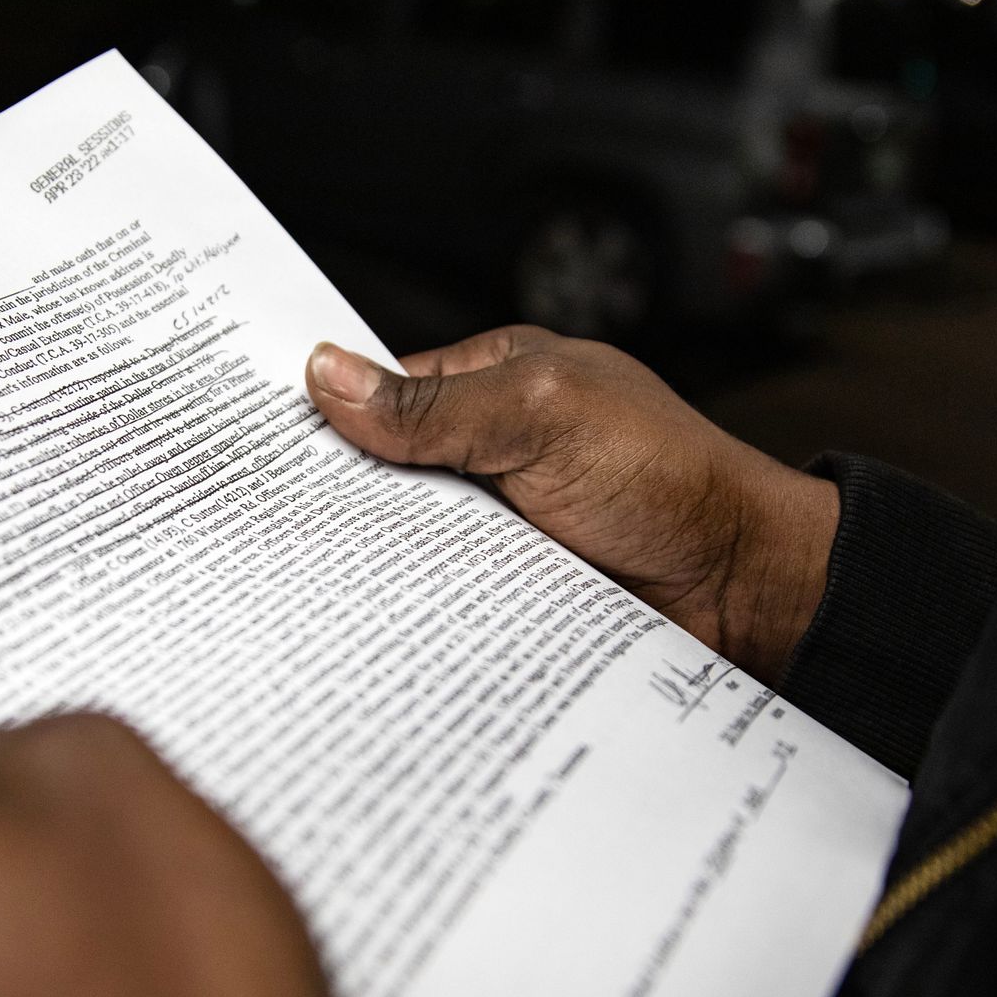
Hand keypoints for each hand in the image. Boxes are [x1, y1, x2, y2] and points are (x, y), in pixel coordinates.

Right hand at [305, 326, 838, 681]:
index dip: (324, 412)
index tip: (252, 440)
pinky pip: (442, 594)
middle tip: (259, 522)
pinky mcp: (510, 589)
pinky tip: (370, 621)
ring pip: (406, 539)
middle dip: (334, 496)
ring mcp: (500, 522)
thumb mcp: (544, 414)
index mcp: (497, 382)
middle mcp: (492, 450)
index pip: (382, 391)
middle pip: (383, 471)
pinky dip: (413, 606)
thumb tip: (328, 374)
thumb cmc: (670, 480)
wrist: (744, 587)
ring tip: (297, 579)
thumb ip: (435, 406)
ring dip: (374, 559)